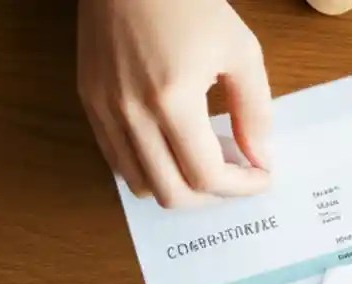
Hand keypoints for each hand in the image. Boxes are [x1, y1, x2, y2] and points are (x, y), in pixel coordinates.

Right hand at [77, 0, 272, 207]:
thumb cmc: (187, 2)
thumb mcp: (240, 51)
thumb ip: (255, 111)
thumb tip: (259, 158)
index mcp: (172, 100)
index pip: (208, 176)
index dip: (242, 187)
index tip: (262, 176)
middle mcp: (131, 113)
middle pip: (173, 194)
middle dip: (213, 197)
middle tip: (237, 178)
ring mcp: (104, 111)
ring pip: (141, 185)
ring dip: (179, 187)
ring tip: (206, 165)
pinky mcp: (90, 103)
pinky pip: (118, 161)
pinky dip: (150, 170)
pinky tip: (174, 150)